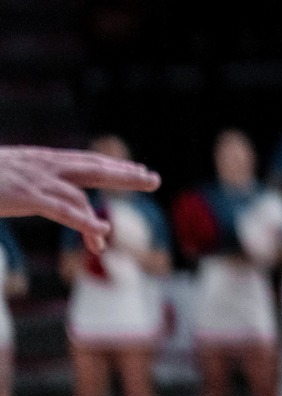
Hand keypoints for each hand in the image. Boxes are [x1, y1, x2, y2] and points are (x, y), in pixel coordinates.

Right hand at [0, 147, 158, 253]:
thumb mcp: (8, 173)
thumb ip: (26, 179)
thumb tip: (36, 190)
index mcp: (41, 159)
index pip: (85, 161)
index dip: (112, 166)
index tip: (136, 169)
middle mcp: (45, 165)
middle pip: (95, 169)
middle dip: (125, 175)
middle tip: (153, 179)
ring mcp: (37, 180)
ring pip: (81, 194)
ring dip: (94, 218)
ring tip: (105, 236)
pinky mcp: (27, 196)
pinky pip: (62, 211)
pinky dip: (83, 222)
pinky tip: (99, 233)